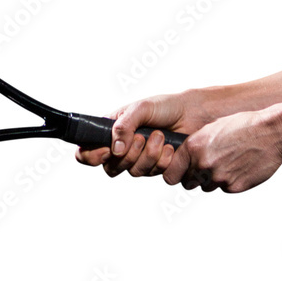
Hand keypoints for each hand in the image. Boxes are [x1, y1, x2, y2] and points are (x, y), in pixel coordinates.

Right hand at [75, 93, 198, 177]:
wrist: (194, 113)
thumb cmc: (165, 106)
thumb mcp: (140, 108)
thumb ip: (123, 127)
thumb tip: (115, 150)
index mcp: (111, 132)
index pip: (87, 152)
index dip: (92, 156)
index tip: (108, 151)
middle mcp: (122, 148)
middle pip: (111, 168)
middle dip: (129, 155)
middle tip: (142, 137)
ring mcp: (140, 159)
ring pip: (134, 172)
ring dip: (149, 155)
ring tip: (160, 136)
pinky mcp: (158, 167)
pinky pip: (154, 174)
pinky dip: (163, 160)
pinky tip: (171, 147)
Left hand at [163, 109, 281, 192]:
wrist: (271, 132)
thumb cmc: (243, 125)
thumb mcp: (211, 128)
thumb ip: (195, 146)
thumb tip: (186, 160)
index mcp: (193, 147)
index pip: (171, 174)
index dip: (175, 174)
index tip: (179, 173)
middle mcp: (203, 164)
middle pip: (187, 183)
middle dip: (193, 177)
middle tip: (206, 167)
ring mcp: (219, 178)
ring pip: (207, 186)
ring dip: (213, 179)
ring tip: (229, 161)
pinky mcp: (235, 187)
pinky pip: (225, 188)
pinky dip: (230, 180)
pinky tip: (240, 166)